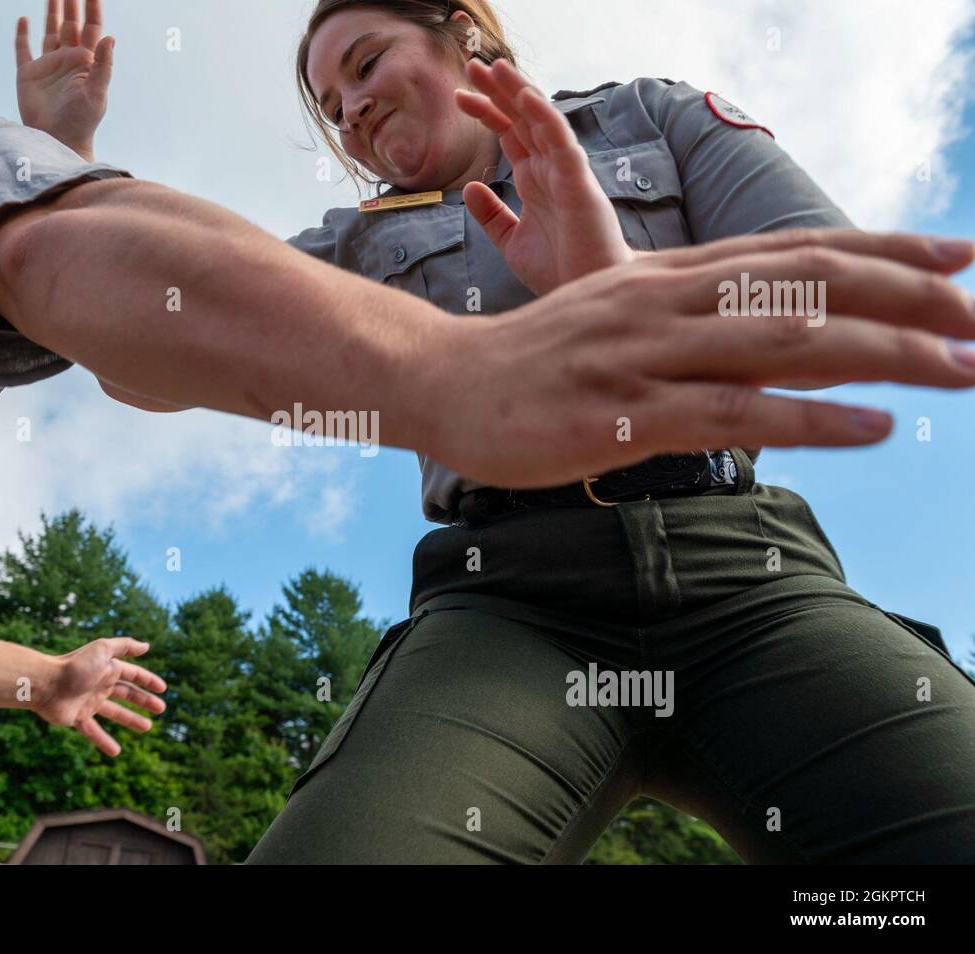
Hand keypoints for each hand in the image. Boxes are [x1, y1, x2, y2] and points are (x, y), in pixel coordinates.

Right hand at [16, 0, 113, 161]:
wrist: (58, 141)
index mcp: (86, 62)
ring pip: (50, 32)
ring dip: (51, 13)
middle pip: (70, 24)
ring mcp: (48, 66)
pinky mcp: (28, 74)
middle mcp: (67, 60)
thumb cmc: (81, 122)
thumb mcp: (97, 94)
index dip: (92, 8)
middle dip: (71, 4)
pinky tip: (24, 20)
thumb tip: (110, 37)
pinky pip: (24, 50)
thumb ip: (104, 66)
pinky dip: (23, 35)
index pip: (91, 28)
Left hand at [35, 637, 166, 756]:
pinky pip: (93, 732)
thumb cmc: (74, 665)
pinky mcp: (77, 718)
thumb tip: (147, 646)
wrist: (45, 684)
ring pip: (115, 713)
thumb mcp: (102, 650)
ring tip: (148, 728)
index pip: (132, 675)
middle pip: (127, 694)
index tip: (163, 689)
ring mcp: (89, 702)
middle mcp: (99, 685)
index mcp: (107, 669)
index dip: (148, 680)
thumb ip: (125, 646)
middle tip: (161, 709)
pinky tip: (116, 752)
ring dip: (131, 720)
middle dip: (144, 700)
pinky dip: (104, 742)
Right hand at [425, 228, 974, 487]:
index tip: (956, 257)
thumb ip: (688, 326)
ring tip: (965, 366)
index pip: (792, 254)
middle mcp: (666, 300)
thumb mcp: (616, 325)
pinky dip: (812, 420)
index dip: (881, 251)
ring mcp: (645, 354)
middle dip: (908, 296)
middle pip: (808, 286)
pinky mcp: (624, 413)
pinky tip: (874, 427)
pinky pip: (734, 413)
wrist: (441, 381)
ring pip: (785, 342)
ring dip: (886, 354)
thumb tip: (757, 344)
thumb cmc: (531, 364)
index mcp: (667, 277)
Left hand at [456, 58, 633, 296]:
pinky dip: (543, 117)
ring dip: (518, 91)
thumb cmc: (559, 269)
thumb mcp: (511, 242)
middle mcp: (550, 169)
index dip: (487, 111)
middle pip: (522, 118)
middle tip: (472, 65)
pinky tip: (524, 97)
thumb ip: (492, 215)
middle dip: (498, 90)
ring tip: (495, 67)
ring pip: (541, 120)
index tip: (460, 96)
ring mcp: (565, 172)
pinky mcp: (578, 182)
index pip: (510, 134)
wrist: (584, 294)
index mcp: (535, 179)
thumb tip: (469, 189)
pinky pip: (560, 141)